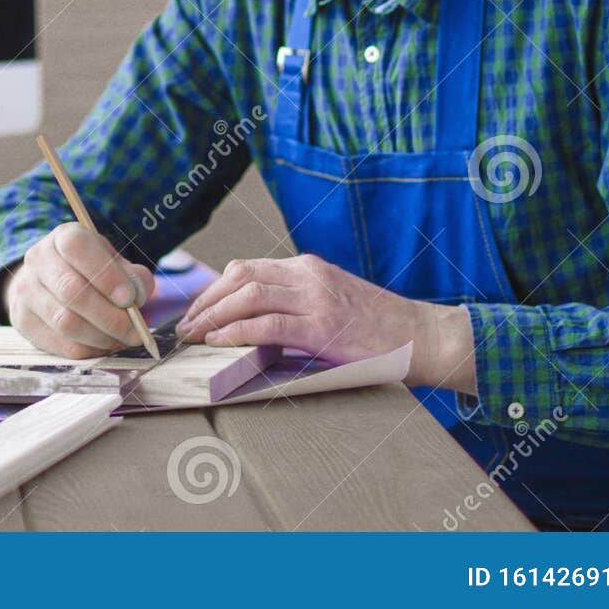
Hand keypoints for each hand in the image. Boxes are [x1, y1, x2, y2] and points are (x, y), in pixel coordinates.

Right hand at [5, 222, 156, 357]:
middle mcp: (38, 259)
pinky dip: (90, 350)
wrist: (47, 281)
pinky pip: (61, 345)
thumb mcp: (113, 262)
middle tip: (135, 330)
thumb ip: (132, 276)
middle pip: (72, 291)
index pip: (78, 249)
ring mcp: (26, 291)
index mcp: (63, 237)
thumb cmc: (89, 270)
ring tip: (121, 339)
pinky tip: (103, 345)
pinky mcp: (23, 321)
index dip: (106, 275)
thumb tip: (138, 295)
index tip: (130, 298)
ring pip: (66, 322)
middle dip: (110, 316)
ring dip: (101, 337)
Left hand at [175, 253, 475, 391]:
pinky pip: (269, 324)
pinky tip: (219, 341)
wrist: (423, 335)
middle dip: (206, 302)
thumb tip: (252, 324)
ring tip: (194, 335)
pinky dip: (238, 331)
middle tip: (185, 326)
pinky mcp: (323, 326)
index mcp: (308, 267)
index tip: (196, 311)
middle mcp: (308, 275)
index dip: (214, 290)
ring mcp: (316, 298)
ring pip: (248, 295)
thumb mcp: (332, 301)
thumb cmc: (378, 326)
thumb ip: (296, 303)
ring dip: (213, 316)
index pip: (246, 269)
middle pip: (240, 277)